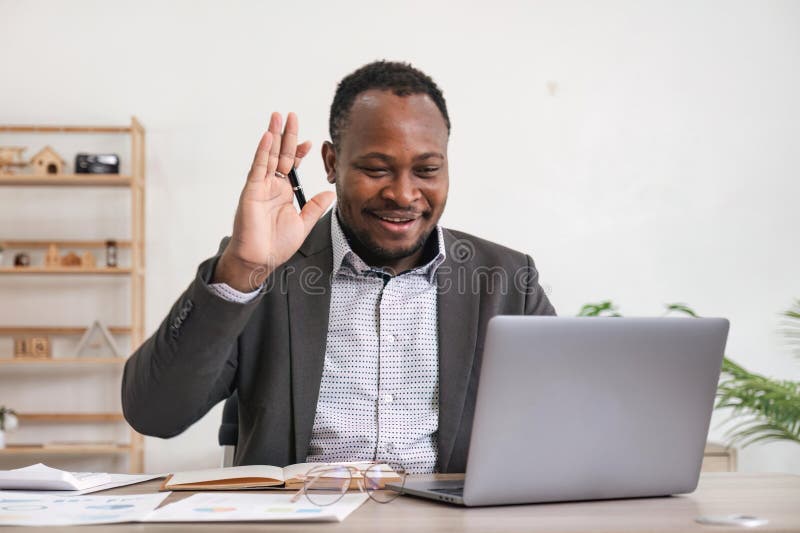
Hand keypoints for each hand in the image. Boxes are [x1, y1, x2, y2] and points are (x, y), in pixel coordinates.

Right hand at [213, 112, 335, 290]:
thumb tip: (330, 193)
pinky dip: (263, 151)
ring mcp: (260, 186)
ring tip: (277, 116)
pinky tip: (268, 136)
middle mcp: (271, 185)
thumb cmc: (277, 244)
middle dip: (286, 134)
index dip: (299, 151)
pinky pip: (258, 167)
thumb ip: (315, 207)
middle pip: (280, 154)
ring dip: (273, 135)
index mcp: (283, 192)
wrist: (260, 260)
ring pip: (268, 155)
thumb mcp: (304, 223)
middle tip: (291, 115)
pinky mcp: (251, 191)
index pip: (291, 165)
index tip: (311, 142)